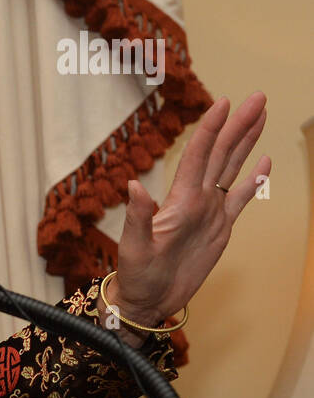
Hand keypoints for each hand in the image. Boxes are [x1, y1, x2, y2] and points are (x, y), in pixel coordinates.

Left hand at [111, 91, 270, 326]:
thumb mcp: (134, 247)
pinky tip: (264, 163)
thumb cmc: (136, 274)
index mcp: (179, 200)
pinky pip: (240, 199)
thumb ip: (137, 217)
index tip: (224, 102)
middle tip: (257, 97)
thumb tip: (133, 186)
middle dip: (239, 125)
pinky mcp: (220, 229)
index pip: (198, 155)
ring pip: (232, 168)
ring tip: (260, 116)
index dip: (210, 129)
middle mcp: (196, 199)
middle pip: (221, 153)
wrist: (148, 300)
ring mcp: (210, 212)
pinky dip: (253, 181)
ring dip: (246, 142)